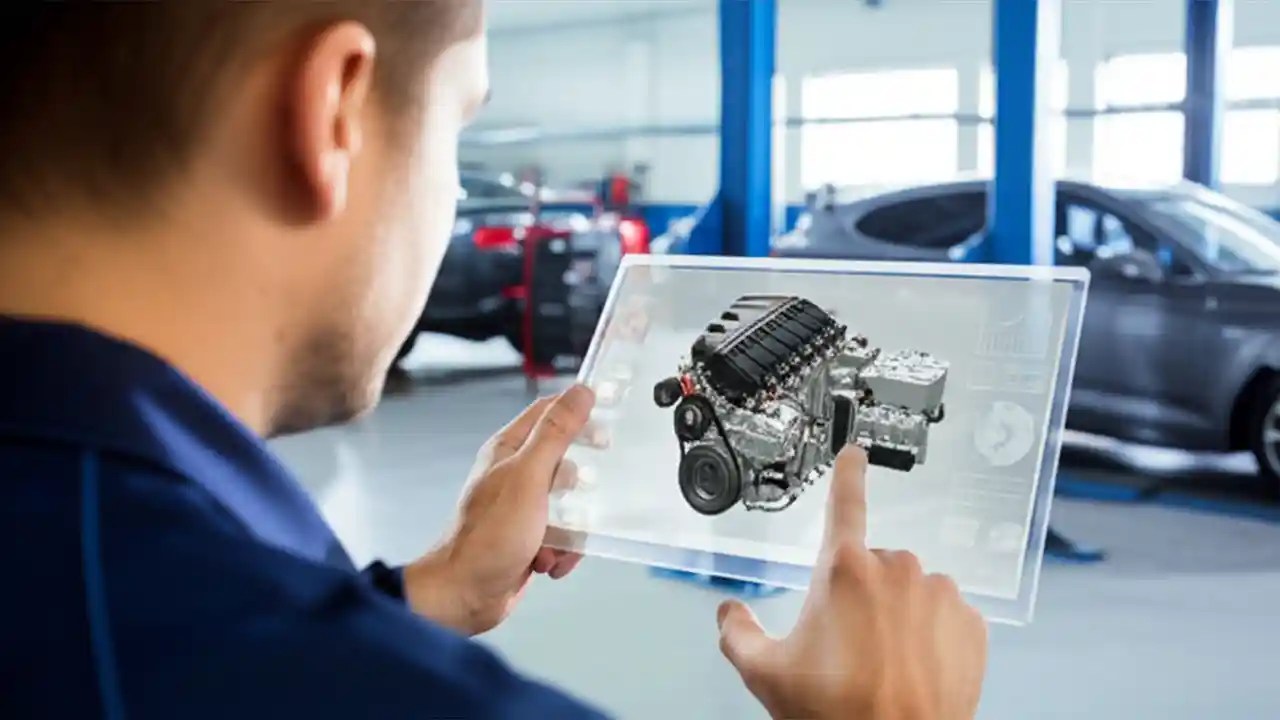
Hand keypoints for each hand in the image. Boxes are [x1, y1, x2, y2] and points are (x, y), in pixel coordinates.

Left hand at [404, 385, 593, 635]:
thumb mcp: (529, 477)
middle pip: (564, 460)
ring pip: (568, 503)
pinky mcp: (528, 539)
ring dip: (573, 526)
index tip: (608, 424)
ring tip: (559, 542)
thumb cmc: (490, 535)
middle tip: (596, 490)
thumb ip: (555, 434)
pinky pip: (562, 536)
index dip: (580, 413)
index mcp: (509, 450)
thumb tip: (581, 392)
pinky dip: (563, 551)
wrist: (463, 595)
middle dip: (582, 481)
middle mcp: (514, 475)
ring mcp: (522, 508)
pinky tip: (551, 563)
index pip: (549, 413)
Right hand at [717, 447, 987, 719]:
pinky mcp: (971, 624)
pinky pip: (946, 617)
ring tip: (884, 662)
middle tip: (849, 643)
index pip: (846, 505)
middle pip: (872, 567)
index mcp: (844, 571)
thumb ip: (738, 633)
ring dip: (899, 615)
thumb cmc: (837, 712)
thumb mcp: (766, 673)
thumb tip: (729, 613)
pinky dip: (933, 636)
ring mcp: (939, 595)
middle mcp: (896, 570)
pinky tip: (916, 667)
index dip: (849, 474)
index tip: (856, 453)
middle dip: (861, 595)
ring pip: (912, 592)